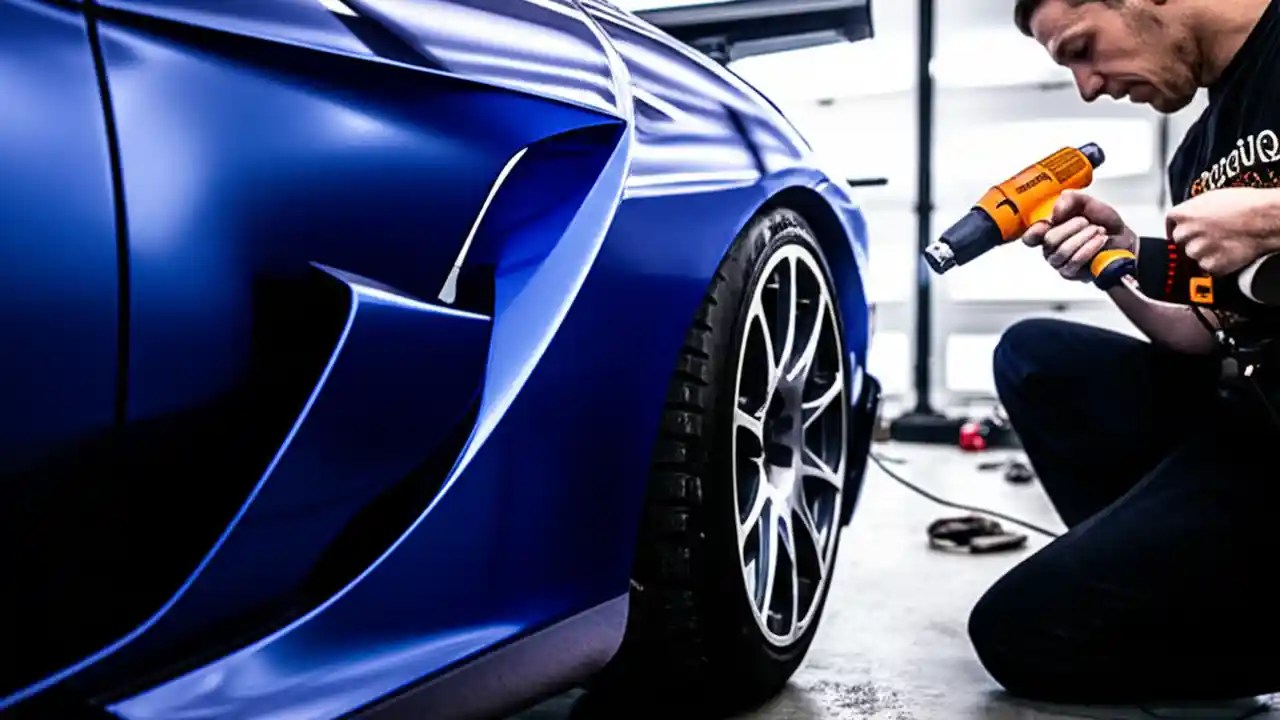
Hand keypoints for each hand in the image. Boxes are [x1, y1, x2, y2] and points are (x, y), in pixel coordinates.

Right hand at [1021, 191, 1137, 281]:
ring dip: (1084, 237)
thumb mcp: (1087, 202)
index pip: (1030, 236)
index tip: (1048, 222)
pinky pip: (1074, 262)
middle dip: (1072, 227)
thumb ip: (1070, 200)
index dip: (1035, 231)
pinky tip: (1100, 241)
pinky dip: (1089, 249)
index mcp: (1048, 229)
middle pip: (1049, 240)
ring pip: (1062, 251)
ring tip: (1098, 230)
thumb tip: (1056, 212)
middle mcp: (1049, 247)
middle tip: (1087, 222)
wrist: (1122, 236)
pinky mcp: (1070, 273)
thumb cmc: (1102, 221)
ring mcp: (1058, 262)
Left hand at [1166, 187, 1279, 274]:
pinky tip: (1227, 253)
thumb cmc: (1246, 204)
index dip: (1177, 225)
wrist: (1265, 219)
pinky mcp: (1211, 264)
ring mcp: (1198, 250)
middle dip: (1190, 238)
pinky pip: (1207, 266)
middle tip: (1208, 236)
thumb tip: (1191, 215)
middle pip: (1179, 239)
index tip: (1181, 229)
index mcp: (1185, 213)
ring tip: (1222, 243)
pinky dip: (1215, 263)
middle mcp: (1187, 232)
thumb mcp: (1213, 197)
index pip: (1170, 221)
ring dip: (1203, 252)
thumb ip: (1196, 209)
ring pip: (1192, 254)